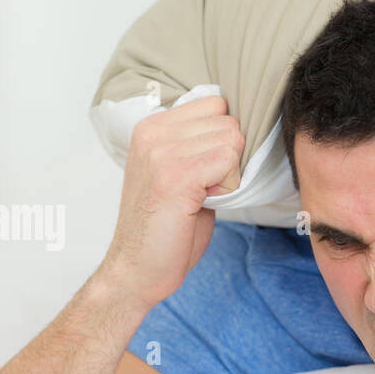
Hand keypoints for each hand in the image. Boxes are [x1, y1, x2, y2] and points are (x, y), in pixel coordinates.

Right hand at [99, 95, 244, 310]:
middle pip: (229, 122)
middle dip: (229, 159)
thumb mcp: (178, 173)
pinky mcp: (175, 176)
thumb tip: (237, 127)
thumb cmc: (164, 228)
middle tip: (202, 189)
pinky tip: (202, 204)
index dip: (223, 141)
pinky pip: (229, 162)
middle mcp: (153, 133)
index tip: (204, 171)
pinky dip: (227, 188)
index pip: (216, 104)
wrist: (137, 269)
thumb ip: (199, 146)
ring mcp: (162, 152)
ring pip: (233, 141)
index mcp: (152, 127)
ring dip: (228, 175)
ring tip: (200, 197)